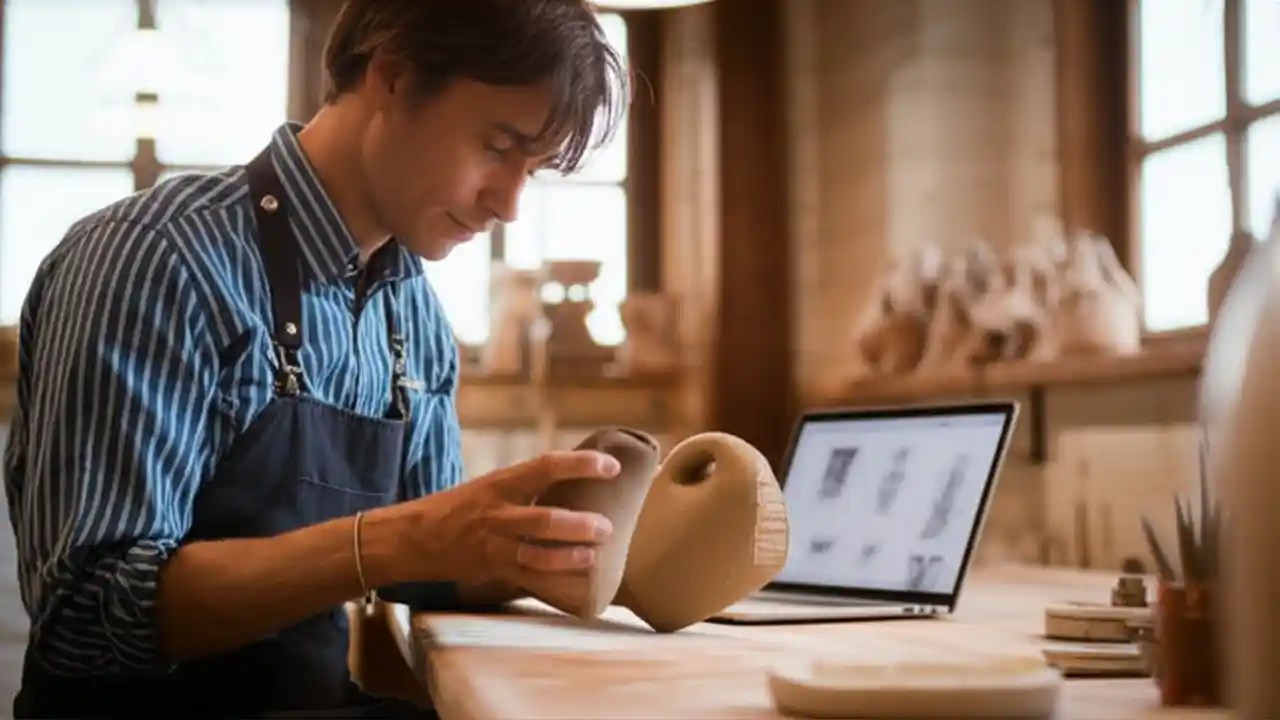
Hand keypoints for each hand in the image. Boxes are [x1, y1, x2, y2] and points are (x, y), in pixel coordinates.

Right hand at [408, 450, 620, 592]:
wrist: (414, 537)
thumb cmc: (460, 507)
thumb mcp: (492, 486)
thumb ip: (527, 487)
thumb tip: (577, 483)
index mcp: (501, 483)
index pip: (546, 467)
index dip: (581, 465)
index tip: (611, 466)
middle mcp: (498, 513)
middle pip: (543, 519)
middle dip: (578, 525)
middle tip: (607, 527)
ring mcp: (494, 544)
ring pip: (535, 554)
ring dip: (567, 557)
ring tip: (591, 557)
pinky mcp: (492, 569)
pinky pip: (525, 577)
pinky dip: (550, 580)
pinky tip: (572, 583)